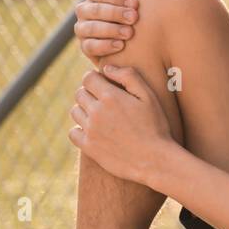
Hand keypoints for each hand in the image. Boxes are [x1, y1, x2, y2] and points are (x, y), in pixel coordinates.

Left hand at [68, 65, 173, 186]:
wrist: (155, 160)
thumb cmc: (155, 126)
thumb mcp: (149, 96)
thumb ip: (128, 76)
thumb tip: (107, 68)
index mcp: (111, 97)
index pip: (88, 78)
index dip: (95, 78)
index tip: (104, 84)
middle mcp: (96, 112)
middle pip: (80, 94)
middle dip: (90, 93)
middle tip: (104, 101)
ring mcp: (91, 130)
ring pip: (75, 112)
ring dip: (84, 110)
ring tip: (100, 116)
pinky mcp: (89, 147)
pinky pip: (73, 132)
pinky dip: (80, 129)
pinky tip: (93, 131)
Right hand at [74, 0, 138, 65]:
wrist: (137, 41)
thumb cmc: (135, 12)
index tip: (135, 3)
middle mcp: (84, 11)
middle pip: (94, 10)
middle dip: (115, 13)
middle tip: (134, 18)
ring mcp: (83, 30)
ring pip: (90, 28)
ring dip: (110, 30)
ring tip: (129, 33)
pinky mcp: (86, 48)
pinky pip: (90, 46)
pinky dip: (105, 46)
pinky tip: (120, 46)